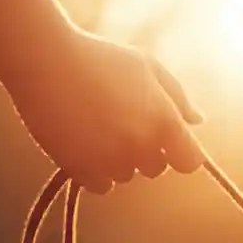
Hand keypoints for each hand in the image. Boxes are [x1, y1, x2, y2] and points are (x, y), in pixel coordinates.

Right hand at [3, 30, 205, 193]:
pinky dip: (93, 171)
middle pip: (156, 168)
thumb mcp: (147, 66)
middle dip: (144, 151)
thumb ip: (178, 97)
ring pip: (126, 176)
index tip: (167, 144)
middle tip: (119, 121)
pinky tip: (83, 143)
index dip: (180, 154)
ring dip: (116, 160)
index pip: (191, 162)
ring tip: (96, 126)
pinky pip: (100, 186)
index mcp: (165, 121)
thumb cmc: (100, 57)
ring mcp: (111, 159)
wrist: (45, 59)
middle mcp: (142, 145)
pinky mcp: (81, 169)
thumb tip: (197, 122)